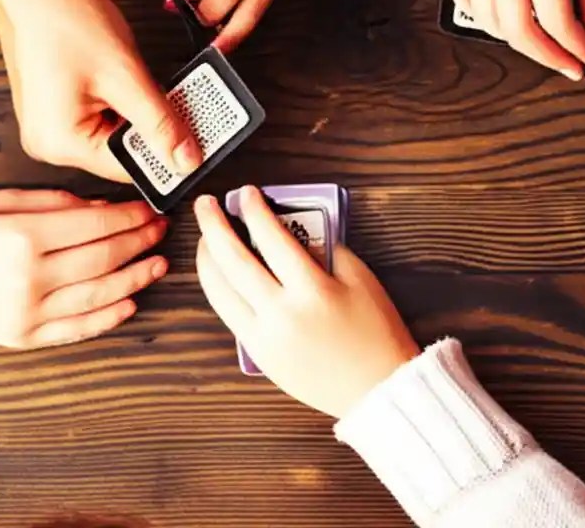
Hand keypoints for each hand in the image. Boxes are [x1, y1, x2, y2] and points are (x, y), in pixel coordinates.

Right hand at [0, 0, 201, 181]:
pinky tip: (121, 80)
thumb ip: (161, 122)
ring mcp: (47, 128)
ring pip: (111, 135)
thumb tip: (186, 158)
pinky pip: (97, 119)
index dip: (165, 155)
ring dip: (134, 113)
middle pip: (119, 154)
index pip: (128, 169)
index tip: (193, 142)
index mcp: (61, 143)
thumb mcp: (126, 75)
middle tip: (171, 101)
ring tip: (134, 80)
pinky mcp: (52, 111)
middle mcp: (48, 143)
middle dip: (149, 129)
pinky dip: (118, 104)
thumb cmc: (63, 20)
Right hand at [0, 190, 169, 353]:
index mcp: (23, 236)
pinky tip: (129, 303)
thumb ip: (51, 202)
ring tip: (157, 265)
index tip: (147, 210)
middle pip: (103, 258)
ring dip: (135, 279)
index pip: (94, 225)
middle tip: (160, 231)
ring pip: (99, 295)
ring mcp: (28, 312)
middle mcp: (30, 276)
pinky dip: (109, 317)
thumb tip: (99, 207)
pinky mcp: (25, 337)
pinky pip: (78, 329)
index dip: (129, 217)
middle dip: (139, 243)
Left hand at [194, 186, 418, 417]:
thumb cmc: (377, 335)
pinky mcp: (258, 355)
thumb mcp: (362, 280)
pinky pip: (228, 314)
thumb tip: (294, 232)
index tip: (246, 194)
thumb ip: (328, 250)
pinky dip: (220, 289)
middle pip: (233, 261)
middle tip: (206, 205)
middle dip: (213, 226)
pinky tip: (220, 274)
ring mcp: (265, 337)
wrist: (378, 389)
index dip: (254, 211)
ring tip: (206, 238)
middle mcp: (282, 313)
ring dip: (207, 258)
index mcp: (312, 290)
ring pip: (219, 290)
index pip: (271, 238)